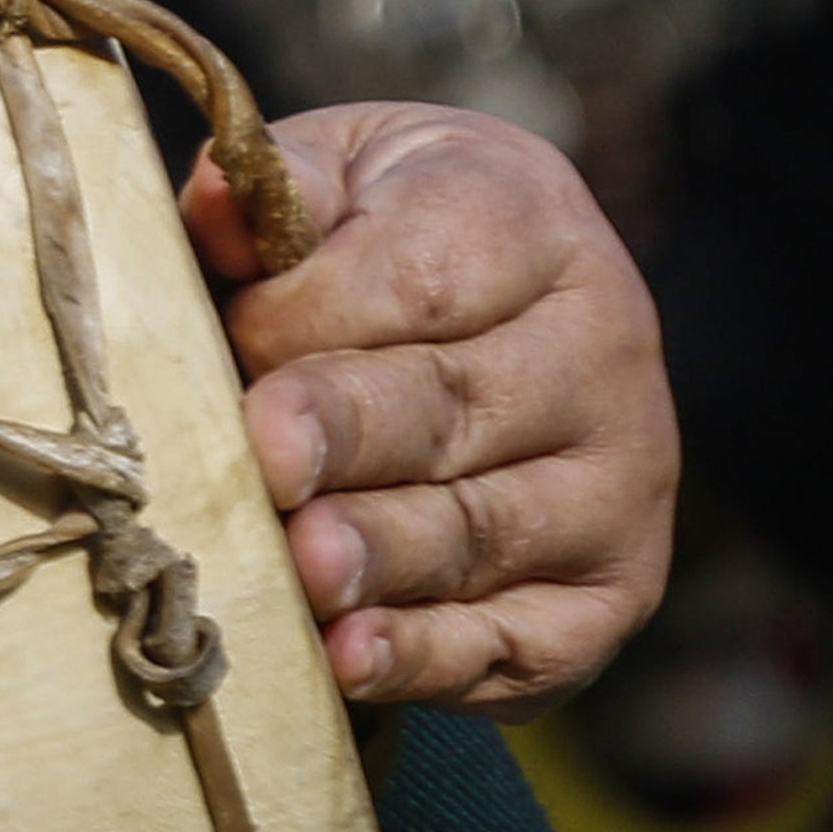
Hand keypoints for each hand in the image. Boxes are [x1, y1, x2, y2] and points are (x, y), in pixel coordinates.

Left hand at [181, 99, 676, 712]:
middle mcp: (603, 350)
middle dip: (352, 433)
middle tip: (272, 458)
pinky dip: (427, 655)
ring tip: (307, 567)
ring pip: (482, 526)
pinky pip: (517, 639)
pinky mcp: (607, 595)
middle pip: (457, 403)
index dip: (316, 314)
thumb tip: (213, 198)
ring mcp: (619, 481)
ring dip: (385, 553)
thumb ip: (281, 193)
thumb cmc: (378, 237)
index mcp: (533, 223)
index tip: (235, 335)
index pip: (422, 277)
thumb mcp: (341, 176)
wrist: (496, 320)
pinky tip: (349, 655)